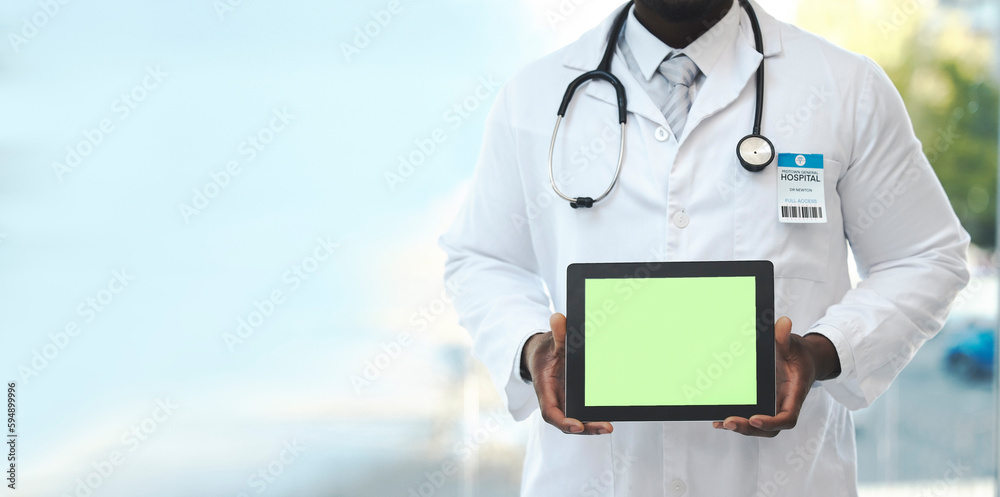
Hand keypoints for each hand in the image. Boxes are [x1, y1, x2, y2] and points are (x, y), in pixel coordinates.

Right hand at [521, 313, 613, 434]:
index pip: (550, 413)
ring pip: (578, 420)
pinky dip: (595, 415)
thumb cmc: (545, 351)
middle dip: (586, 428)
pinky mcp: (576, 400)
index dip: (563, 422)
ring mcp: (566, 401)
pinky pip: (585, 411)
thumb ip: (556, 334)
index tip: (577, 425)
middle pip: (568, 422)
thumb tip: (558, 318)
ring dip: (593, 426)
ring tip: (608, 426)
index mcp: (545, 389)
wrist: (543, 355)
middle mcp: (556, 399)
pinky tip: (609, 415)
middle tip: (604, 426)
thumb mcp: (550, 341)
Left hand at [712, 316, 839, 436]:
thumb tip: (783, 322)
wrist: (802, 359)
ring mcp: (773, 407)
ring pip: (758, 427)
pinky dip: (735, 420)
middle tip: (729, 422)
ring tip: (721, 423)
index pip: (787, 417)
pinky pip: (749, 417)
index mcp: (795, 394)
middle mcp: (783, 405)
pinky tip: (718, 420)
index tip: (755, 419)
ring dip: (740, 428)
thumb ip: (786, 337)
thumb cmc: (798, 353)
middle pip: (769, 429)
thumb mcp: (793, 344)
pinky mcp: (762, 405)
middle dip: (749, 429)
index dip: (772, 422)